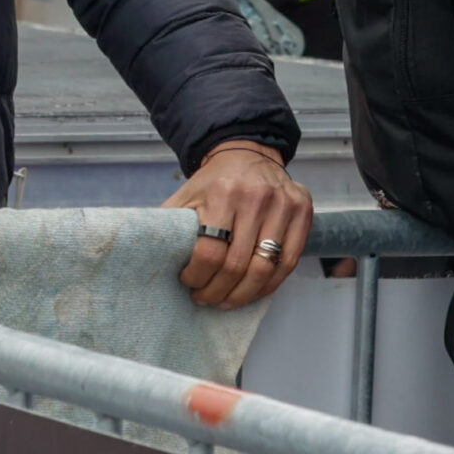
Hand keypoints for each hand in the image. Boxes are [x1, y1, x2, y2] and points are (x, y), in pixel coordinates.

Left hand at [164, 140, 313, 308]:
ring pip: (265, 270)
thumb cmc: (213, 182)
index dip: (196, 277)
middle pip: (236, 265)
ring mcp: (284, 203)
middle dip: (217, 292)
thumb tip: (150, 260)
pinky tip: (251, 291)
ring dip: (242, 295)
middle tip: (205, 298)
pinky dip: (269, 285)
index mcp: (222, 192)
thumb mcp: (186, 195)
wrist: (247, 153)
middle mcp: (257, 196)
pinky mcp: (303, 210)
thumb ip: (170, 226)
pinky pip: (289, 263)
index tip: (188, 282)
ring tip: (226, 301)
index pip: (209, 252)